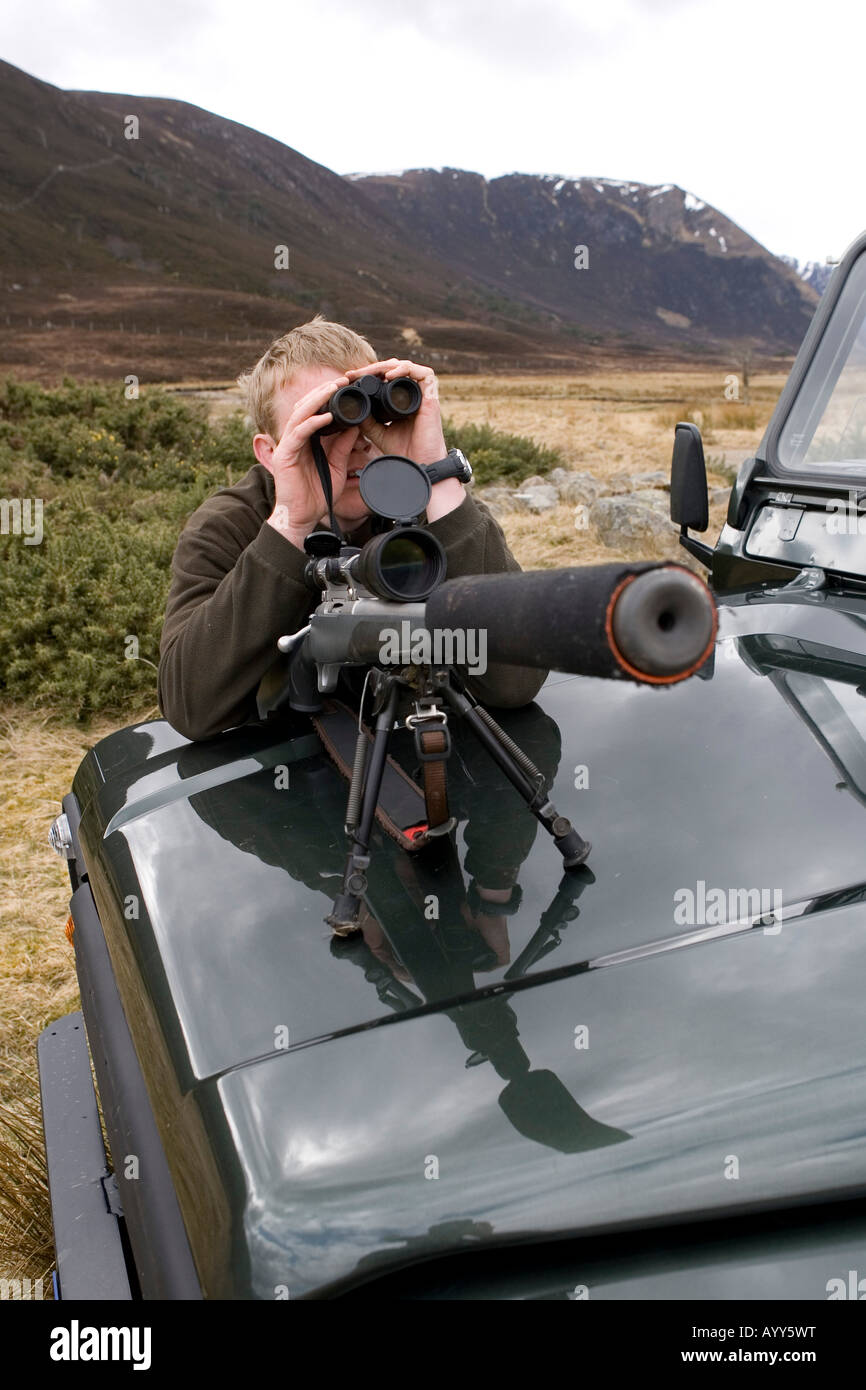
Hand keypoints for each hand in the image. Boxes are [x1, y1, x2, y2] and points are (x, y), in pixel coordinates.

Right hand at [263, 375, 357, 545]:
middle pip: (306, 406)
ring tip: (335, 388)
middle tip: (343, 379)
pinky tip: (327, 416)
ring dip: (318, 399)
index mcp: (306, 440)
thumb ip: (344, 446)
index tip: (347, 386)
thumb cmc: (318, 495)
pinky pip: (298, 433)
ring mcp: (287, 445)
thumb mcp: (337, 467)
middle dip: (324, 391)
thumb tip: (356, 426)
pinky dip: (312, 423)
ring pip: (301, 414)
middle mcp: (294, 438)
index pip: (315, 410)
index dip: (329, 396)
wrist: (302, 518)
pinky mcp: (284, 455)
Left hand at [344, 359, 447, 465]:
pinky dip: (404, 370)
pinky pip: (423, 374)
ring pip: (405, 366)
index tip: (349, 378)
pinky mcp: (432, 397)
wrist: (418, 466)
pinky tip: (388, 377)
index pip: (386, 377)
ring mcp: (423, 395)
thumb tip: (353, 406)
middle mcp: (413, 395)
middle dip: (372, 368)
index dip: (368, 374)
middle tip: (352, 374)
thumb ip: (367, 419)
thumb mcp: (378, 432)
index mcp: (402, 400)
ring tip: (367, 372)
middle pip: (393, 369)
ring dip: (384, 366)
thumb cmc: (404, 452)